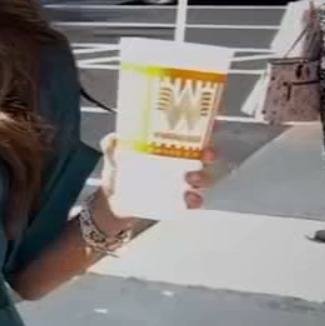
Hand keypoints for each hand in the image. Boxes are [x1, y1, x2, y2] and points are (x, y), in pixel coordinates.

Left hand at [99, 133, 217, 224]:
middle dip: (210, 152)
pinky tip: (189, 198)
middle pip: (205, 154)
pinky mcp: (178, 201)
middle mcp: (179, 162)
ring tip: (191, 178)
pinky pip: (194, 200)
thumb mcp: (114, 154)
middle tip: (206, 154)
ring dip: (203, 176)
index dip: (205, 126)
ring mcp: (181, 182)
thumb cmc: (119, 172)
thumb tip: (114, 139)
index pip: (191, 133)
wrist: (113, 202)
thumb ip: (112, 145)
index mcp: (168, 146)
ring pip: (204, 177)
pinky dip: (195, 199)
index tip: (212, 123)